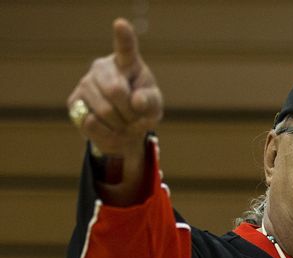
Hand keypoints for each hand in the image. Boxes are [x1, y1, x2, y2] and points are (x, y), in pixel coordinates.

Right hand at [66, 18, 162, 158]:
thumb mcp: (154, 106)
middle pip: (116, 92)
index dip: (123, 36)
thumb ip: (150, 102)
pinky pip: (92, 124)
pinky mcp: (74, 102)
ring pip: (104, 111)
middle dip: (130, 112)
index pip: (125, 47)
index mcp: (126, 63)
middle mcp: (102, 67)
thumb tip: (136, 101)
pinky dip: (107, 134)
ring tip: (124, 124)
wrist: (124, 129)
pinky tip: (111, 130)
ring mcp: (85, 83)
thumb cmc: (142, 110)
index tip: (121, 24)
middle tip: (135, 118)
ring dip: (120, 126)